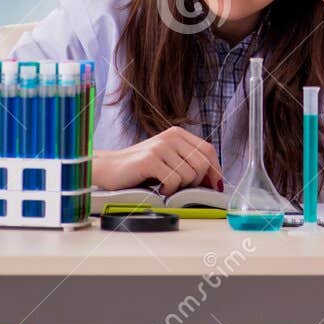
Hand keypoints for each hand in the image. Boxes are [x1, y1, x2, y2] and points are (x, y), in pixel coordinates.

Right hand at [93, 128, 222, 195]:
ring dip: (180, 188)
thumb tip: (214, 180)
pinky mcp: (150, 159)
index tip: (214, 185)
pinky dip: (169, 190)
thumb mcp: (167, 158)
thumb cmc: (139, 168)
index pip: (208, 150)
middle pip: (202, 163)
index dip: (215, 170)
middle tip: (181, 188)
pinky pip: (173, 180)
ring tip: (165, 186)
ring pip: (189, 174)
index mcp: (178, 134)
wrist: (109, 168)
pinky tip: (159, 189)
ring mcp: (160, 147)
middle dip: (196, 182)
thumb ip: (187, 161)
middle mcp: (171, 136)